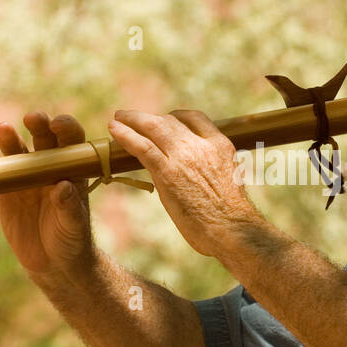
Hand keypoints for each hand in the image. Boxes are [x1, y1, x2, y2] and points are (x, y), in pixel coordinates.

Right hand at [0, 111, 93, 279]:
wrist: (51, 261)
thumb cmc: (71, 239)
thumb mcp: (74, 226)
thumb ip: (70, 208)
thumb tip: (62, 187)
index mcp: (71, 169)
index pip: (72, 140)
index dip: (66, 128)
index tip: (57, 125)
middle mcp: (48, 165)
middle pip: (43, 136)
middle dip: (38, 124)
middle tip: (32, 119)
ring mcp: (23, 174)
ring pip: (14, 149)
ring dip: (9, 137)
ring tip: (4, 129)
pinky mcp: (1, 188)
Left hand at [107, 109, 261, 257]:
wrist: (232, 229)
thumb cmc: (232, 216)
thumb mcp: (228, 181)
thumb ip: (211, 170)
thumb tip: (197, 178)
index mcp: (220, 145)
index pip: (196, 118)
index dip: (176, 116)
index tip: (165, 120)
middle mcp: (202, 145)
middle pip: (171, 120)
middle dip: (149, 118)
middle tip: (133, 117)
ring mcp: (184, 157)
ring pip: (154, 127)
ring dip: (133, 120)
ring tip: (118, 118)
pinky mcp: (168, 172)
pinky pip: (143, 146)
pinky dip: (126, 135)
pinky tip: (114, 129)